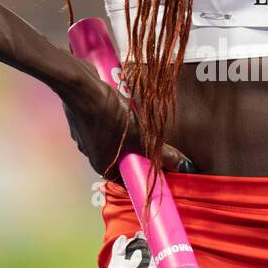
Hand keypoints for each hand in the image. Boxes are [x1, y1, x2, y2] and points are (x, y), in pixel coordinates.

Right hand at [61, 76, 193, 185]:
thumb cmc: (109, 115)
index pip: (127, 179)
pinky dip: (116, 121)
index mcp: (103, 166)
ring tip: (139, 123)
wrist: (82, 88)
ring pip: (114, 141)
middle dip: (139, 151)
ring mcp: (86, 138)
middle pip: (122, 159)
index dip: (144, 173)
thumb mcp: (141, 135)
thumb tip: (184, 166)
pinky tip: (124, 110)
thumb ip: (163, 153)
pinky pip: (105, 126)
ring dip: (128, 135)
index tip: (159, 166)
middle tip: (153, 142)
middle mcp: (92, 156)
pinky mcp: (84, 120)